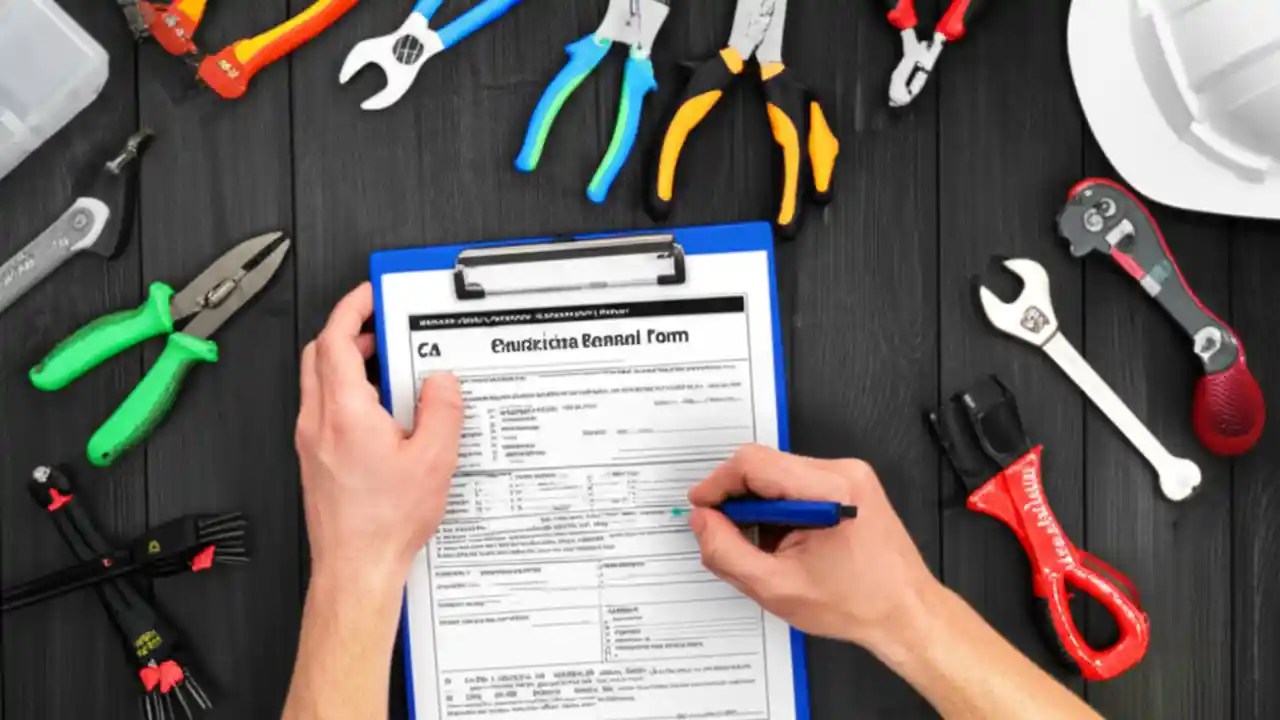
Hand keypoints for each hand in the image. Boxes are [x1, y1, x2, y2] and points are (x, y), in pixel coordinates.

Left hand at [295, 283, 463, 582]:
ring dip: (348, 363)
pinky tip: (382, 412)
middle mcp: (318, 422)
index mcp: (345, 412)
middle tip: (382, 328)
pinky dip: (348, 393)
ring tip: (389, 369)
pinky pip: (324, 408)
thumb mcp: (434, 461)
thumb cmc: (384, 524)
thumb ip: (442, 412)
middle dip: (349, 331)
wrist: (356, 568)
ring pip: (319, 381)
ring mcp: (311, 441)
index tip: (370, 296)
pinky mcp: (314, 458)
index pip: (336, 339)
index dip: (352, 308)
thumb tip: (442, 383)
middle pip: (320, 353)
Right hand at [687, 445, 939, 653]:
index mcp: (830, 490)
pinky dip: (780, 510)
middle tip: (726, 535)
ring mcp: (850, 476)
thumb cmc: (858, 604)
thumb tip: (702, 522)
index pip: (753, 463)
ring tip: (766, 547)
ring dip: (760, 507)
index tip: (702, 507)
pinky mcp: (851, 485)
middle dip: (738, 500)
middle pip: (765, 466)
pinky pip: (797, 484)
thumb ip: (727, 552)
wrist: (905, 613)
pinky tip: (785, 541)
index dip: (718, 484)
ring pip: (779, 475)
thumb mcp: (776, 587)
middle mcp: (844, 473)